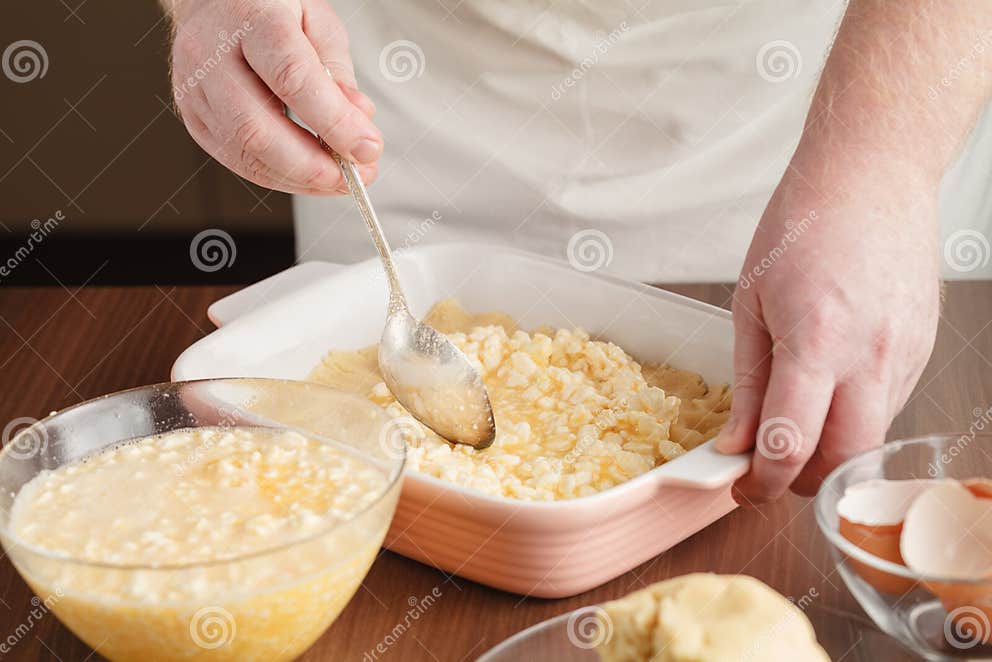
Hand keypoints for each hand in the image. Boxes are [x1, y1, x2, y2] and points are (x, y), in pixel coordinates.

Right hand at [169, 0, 379, 193]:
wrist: (212, 2)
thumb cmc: (269, 8)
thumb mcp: (317, 22)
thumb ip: (338, 73)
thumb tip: (357, 126)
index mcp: (250, 18)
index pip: (292, 78)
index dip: (334, 122)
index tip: (368, 148)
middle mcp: (210, 54)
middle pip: (258, 128)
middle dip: (313, 166)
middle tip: (355, 176)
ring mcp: (194, 89)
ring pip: (244, 153)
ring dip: (300, 179)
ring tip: (340, 180)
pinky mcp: (192, 117)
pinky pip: (236, 161)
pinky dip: (279, 176)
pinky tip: (310, 177)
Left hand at [715, 169, 940, 503]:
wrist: (871, 178)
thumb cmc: (803, 226)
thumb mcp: (750, 302)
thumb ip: (747, 382)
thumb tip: (736, 441)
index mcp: (817, 341)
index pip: (791, 443)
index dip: (761, 482)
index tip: (742, 485)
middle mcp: (871, 357)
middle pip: (844, 462)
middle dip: (801, 481)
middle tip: (768, 466)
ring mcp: (905, 357)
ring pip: (871, 440)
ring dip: (829, 451)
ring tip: (795, 421)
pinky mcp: (923, 352)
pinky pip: (888, 408)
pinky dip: (854, 417)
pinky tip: (830, 390)